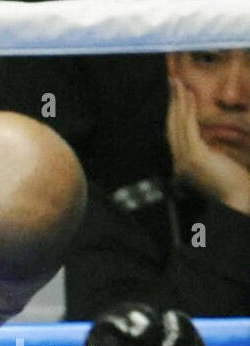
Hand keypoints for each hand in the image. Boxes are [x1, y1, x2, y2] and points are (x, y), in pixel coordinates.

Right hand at [166, 66, 249, 214]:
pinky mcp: (194, 156)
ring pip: (177, 125)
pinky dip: (187, 110)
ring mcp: (184, 160)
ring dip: (178, 102)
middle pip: (172, 128)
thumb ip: (208, 155)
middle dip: (172, 104)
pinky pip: (188, 128)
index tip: (177, 97)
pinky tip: (188, 96)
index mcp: (183, 166)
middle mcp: (179, 163)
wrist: (236, 199)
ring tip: (178, 84)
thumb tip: (208, 141)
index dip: (175, 115)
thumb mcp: (216, 166)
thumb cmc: (232, 185)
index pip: (175, 136)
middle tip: (172, 83)